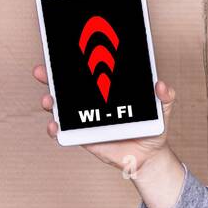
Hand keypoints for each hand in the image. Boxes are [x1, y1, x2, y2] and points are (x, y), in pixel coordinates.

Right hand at [33, 66, 176, 178]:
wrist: (149, 158)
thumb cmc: (153, 129)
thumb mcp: (162, 109)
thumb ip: (165, 96)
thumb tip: (161, 85)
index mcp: (107, 89)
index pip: (87, 70)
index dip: (73, 59)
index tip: (61, 49)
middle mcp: (92, 102)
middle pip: (66, 85)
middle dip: (50, 75)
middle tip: (41, 70)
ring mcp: (85, 119)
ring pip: (60, 107)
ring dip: (49, 101)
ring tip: (47, 100)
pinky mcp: (83, 137)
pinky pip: (64, 132)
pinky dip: (55, 129)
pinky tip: (54, 126)